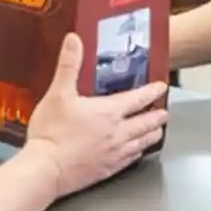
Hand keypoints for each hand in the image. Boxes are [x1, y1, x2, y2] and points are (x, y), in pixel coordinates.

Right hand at [24, 33, 168, 198]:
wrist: (45, 170)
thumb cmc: (52, 133)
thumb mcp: (58, 93)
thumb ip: (68, 65)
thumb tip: (74, 40)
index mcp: (108, 112)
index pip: (138, 99)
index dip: (152, 91)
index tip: (161, 87)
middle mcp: (117, 134)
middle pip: (146, 123)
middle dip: (157, 116)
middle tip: (165, 112)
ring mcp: (113, 154)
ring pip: (142, 143)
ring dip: (151, 135)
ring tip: (157, 132)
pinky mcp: (106, 171)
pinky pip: (129, 161)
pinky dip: (137, 154)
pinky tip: (135, 154)